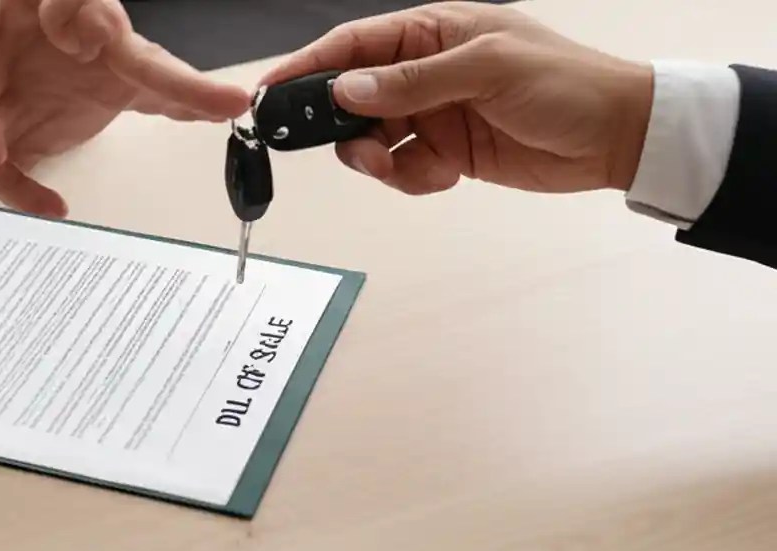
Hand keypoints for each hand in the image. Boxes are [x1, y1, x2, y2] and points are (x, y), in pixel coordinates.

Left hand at [0, 0, 250, 215]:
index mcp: (40, 1)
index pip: (72, 2)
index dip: (80, 17)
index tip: (79, 38)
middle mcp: (84, 27)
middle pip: (131, 46)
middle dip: (168, 74)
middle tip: (214, 96)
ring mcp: (106, 62)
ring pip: (152, 75)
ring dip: (186, 94)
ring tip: (229, 106)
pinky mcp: (114, 92)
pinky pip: (149, 105)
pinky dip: (175, 114)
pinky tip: (211, 116)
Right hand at [261, 1, 653, 195]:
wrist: (619, 137)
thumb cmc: (564, 85)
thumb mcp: (486, 69)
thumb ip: (412, 82)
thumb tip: (345, 90)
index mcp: (433, 32)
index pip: (355, 45)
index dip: (309, 65)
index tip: (271, 91)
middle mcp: (425, 73)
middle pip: (352, 95)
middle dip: (332, 121)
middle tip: (318, 143)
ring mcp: (434, 114)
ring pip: (370, 137)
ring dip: (368, 155)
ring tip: (382, 164)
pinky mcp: (447, 154)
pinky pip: (402, 169)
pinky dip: (407, 179)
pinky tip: (436, 177)